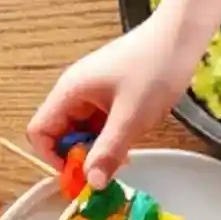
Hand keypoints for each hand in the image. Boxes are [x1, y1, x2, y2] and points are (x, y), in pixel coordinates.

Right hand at [26, 11, 207, 188]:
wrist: (181, 37)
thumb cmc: (155, 69)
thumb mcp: (131, 117)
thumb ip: (109, 151)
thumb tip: (91, 182)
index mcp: (69, 92)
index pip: (40, 131)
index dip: (54, 158)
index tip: (81, 175)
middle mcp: (75, 91)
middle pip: (61, 133)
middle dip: (80, 155)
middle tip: (107, 170)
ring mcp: (94, 90)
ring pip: (84, 129)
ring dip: (98, 146)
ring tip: (124, 155)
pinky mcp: (112, 92)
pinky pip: (101, 120)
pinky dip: (111, 135)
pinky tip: (131, 140)